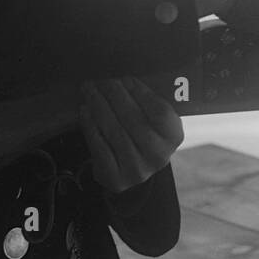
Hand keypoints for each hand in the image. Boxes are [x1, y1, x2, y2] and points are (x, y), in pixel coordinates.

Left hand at [79, 76, 183, 195]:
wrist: (132, 168)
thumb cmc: (143, 133)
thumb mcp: (153, 118)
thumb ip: (146, 101)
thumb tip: (123, 81)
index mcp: (173, 137)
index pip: (159, 112)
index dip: (141, 94)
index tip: (125, 79)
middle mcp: (159, 156)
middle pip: (134, 120)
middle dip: (114, 96)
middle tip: (101, 81)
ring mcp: (137, 169)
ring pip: (114, 132)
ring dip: (99, 107)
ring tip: (89, 91)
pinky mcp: (116, 178)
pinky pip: (99, 147)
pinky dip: (90, 126)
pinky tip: (85, 111)